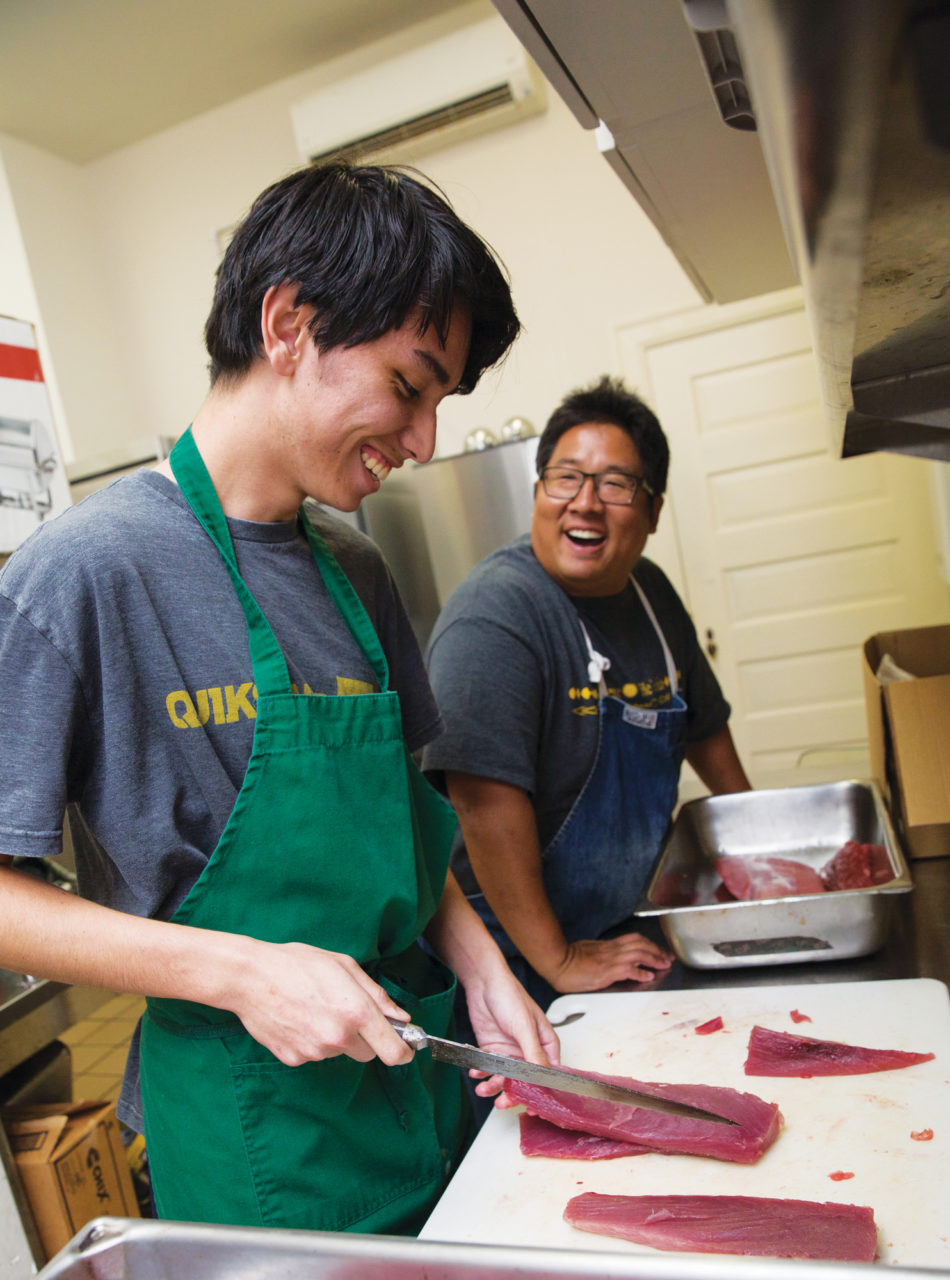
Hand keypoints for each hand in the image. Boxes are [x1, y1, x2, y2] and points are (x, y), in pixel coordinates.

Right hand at [225, 939, 414, 1068]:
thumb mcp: (345, 966)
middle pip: (368, 1053)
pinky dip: (313, 1041)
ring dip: (337, 1037)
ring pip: (340, 1052)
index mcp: (356, 1012)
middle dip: (367, 1038)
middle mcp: (338, 1037)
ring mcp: (314, 1052)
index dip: (404, 1052)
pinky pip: (315, 1055)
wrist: (251, 977)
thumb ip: (378, 995)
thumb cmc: (298, 964)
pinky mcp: (294, 1059)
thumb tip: (401, 1016)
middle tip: (349, 1012)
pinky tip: (299, 1019)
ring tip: (316, 1008)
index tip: (406, 1048)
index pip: (393, 1051)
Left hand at [461, 966, 560, 1106]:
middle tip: (502, 1103)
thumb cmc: (510, 996)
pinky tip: (475, 1072)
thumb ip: (533, 1053)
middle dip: (513, 1093)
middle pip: (525, 1081)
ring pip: (505, 1077)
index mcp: (545, 1044)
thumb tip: (543, 1077)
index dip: (540, 1092)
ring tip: (483, 1089)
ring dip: (493, 1085)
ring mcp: (510, 1052)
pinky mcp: (492, 1050)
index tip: (530, 1106)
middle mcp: (528, 1051)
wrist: (483, 982)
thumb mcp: (524, 1026)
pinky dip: (481, 1073)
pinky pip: (488, 1068)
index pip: (547, 1075)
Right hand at [547, 931, 672, 993]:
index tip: (659, 950)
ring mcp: (610, 960)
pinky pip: (629, 969)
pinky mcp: (607, 971)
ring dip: (654, 959)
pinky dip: (640, 972)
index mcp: (608, 946)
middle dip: (657, 950)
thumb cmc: (568, 958)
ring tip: (663, 965)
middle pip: (641, 944)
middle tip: (667, 957)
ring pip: (639, 954)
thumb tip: (608, 958)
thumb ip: (600, 953)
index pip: (634, 940)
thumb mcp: (587, 950)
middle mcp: (612, 950)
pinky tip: (648, 976)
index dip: (650, 944)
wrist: (557, 961)